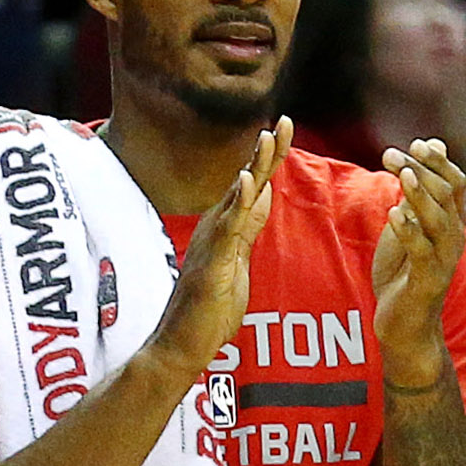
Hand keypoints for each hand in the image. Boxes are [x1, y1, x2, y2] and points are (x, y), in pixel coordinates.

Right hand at [148, 118, 292, 379]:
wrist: (181, 345)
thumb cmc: (207, 310)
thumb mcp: (235, 262)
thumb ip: (245, 229)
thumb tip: (260, 196)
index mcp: (224, 229)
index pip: (250, 187)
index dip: (267, 159)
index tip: (283, 129)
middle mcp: (214, 229)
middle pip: (244, 183)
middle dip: (265, 152)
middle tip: (284, 121)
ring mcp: (210, 244)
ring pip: (236, 198)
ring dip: (253, 166)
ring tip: (268, 137)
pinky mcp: (211, 262)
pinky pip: (227, 228)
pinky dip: (237, 202)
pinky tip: (246, 180)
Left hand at [374, 139, 465, 386]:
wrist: (404, 323)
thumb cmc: (402, 273)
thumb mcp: (405, 230)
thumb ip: (411, 199)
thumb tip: (413, 161)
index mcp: (450, 223)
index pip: (454, 183)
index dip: (439, 161)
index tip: (417, 142)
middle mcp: (453, 238)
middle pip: (447, 195)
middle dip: (422, 170)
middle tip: (391, 153)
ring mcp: (443, 259)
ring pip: (439, 220)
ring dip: (418, 194)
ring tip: (401, 174)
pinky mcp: (428, 280)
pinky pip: (421, 251)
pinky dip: (408, 230)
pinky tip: (393, 213)